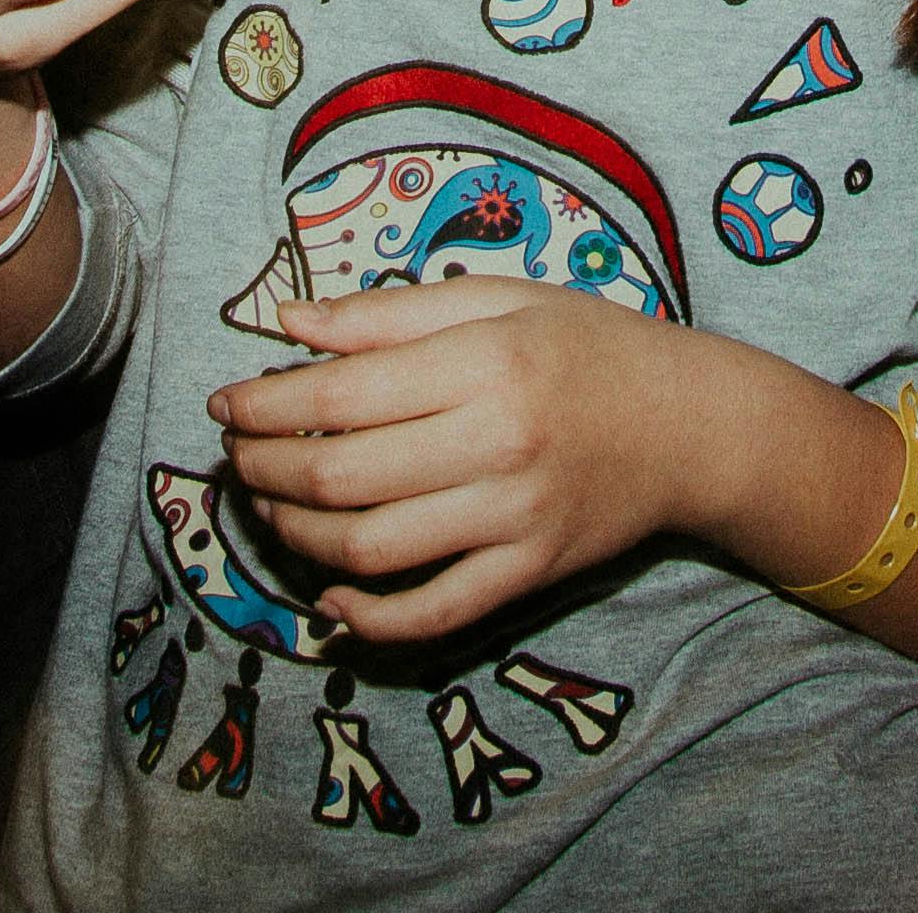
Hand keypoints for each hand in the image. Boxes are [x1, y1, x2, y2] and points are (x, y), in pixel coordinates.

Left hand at [213, 283, 735, 642]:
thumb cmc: (590, 346)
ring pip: (369, 548)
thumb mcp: (499, 299)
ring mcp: (512, 519)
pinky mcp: (528, 573)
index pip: (339, 396)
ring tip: (269, 511)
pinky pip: (432, 613)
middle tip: (237, 459)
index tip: (226, 406)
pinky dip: (368, 618)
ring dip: (296, 537)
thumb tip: (289, 325)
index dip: (264, 405)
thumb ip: (390, 312)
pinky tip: (331, 595)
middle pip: (340, 477)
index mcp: (483, 364)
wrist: (691, 425)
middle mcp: (495, 444)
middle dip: (264, 472)